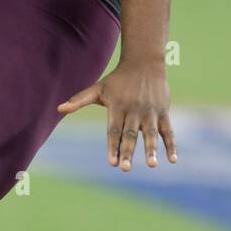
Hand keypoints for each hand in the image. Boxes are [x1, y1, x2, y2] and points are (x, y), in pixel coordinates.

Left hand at [57, 62, 176, 171]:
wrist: (144, 62)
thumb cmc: (117, 79)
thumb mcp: (97, 89)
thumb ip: (79, 100)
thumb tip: (59, 109)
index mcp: (117, 107)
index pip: (114, 131)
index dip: (113, 146)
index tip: (111, 162)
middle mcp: (134, 111)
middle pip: (130, 135)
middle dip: (128, 151)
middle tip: (126, 168)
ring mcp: (150, 112)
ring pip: (150, 134)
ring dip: (151, 149)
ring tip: (152, 165)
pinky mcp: (163, 112)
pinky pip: (168, 131)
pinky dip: (171, 145)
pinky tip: (172, 159)